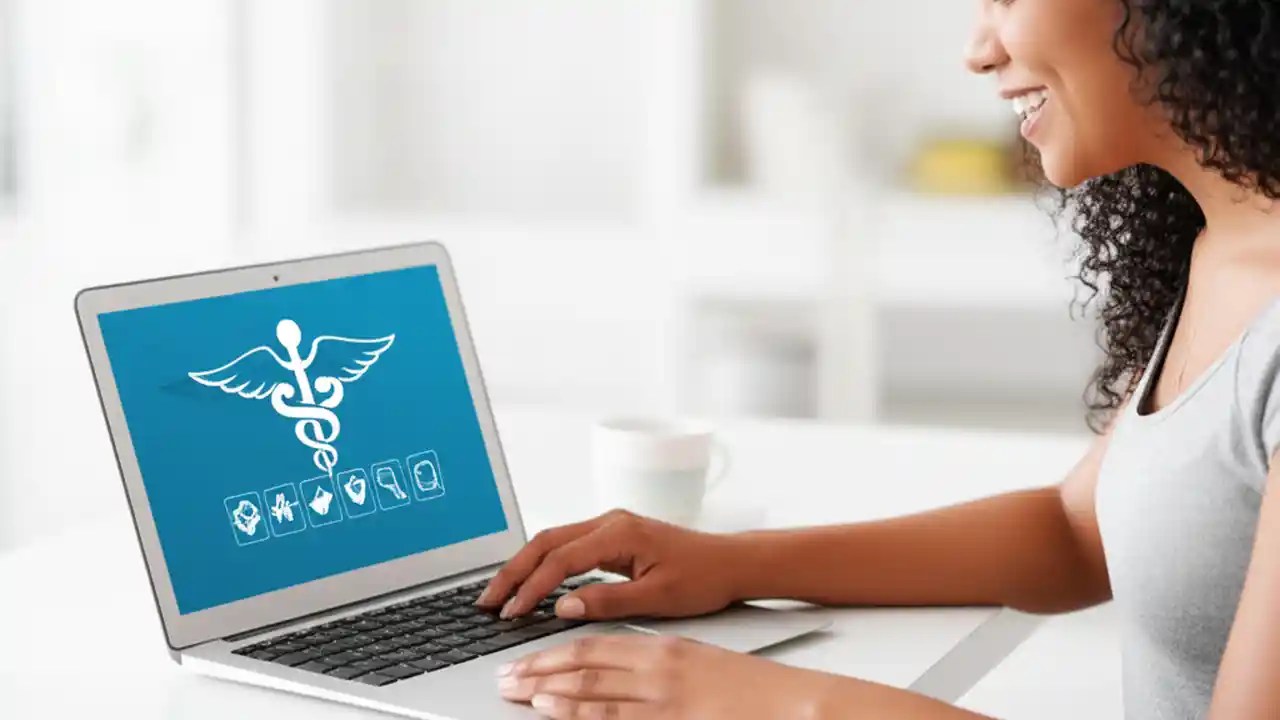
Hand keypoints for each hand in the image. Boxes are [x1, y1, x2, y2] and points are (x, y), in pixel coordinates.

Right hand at [476, 509, 744, 619]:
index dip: (532, 587)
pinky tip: (533, 583)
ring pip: (553, 541)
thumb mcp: (657, 597)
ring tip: (501, 595)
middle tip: (488, 601)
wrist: (730, 562)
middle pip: (545, 542)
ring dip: (524, 566)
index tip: (512, 611)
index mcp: (619, 533)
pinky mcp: (612, 536)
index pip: (561, 560)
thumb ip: (607, 601)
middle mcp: (610, 522)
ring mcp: (610, 526)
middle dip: (513, 571)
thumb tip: (564, 606)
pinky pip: (567, 546)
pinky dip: (544, 564)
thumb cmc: (703, 577)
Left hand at [496, 635, 834, 718]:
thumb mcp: (694, 664)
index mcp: (661, 648)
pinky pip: (611, 714)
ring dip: (543, 687)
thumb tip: (610, 674)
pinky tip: (550, 706)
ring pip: (588, 685)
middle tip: (504, 675)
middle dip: (536, 668)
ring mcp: (661, 695)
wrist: (790, 701)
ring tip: (513, 690)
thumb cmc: (746, 687)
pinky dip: (575, 709)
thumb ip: (652, 664)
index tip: (525, 658)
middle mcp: (656, 666)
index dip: (553, 650)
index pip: (594, 643)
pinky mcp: (668, 718)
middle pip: (582, 661)